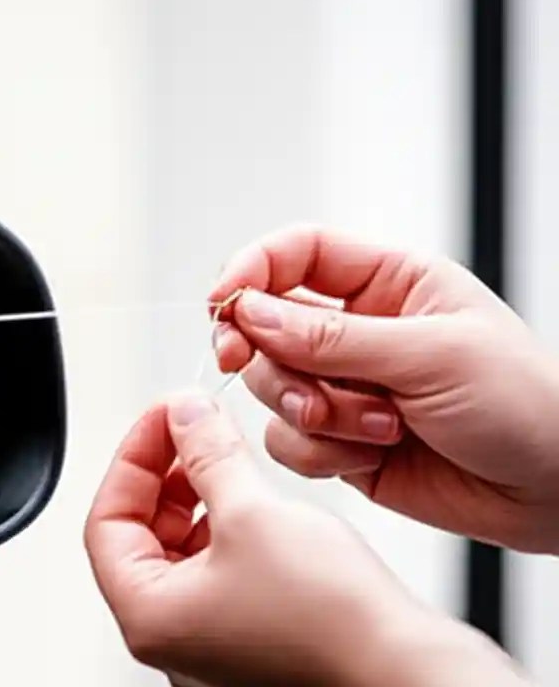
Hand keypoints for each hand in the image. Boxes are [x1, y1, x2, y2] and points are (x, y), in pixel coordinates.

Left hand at [83, 393, 527, 686]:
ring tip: (224, 455)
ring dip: (197, 496)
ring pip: (179, 550)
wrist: (407, 672)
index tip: (163, 416)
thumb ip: (206, 454)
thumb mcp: (253, 512)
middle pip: (139, 535)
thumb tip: (184, 414)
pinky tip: (252, 498)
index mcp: (148, 617)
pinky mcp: (249, 637)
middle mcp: (170, 638)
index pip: (106, 521)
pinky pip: (215, 570)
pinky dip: (225, 527)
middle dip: (164, 473)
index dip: (133, 457)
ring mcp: (209, 641)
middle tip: (192, 425)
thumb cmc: (334, 622)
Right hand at [210, 226, 558, 553]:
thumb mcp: (431, 355)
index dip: (251, 269)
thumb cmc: (525, 404)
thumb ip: (332, 337)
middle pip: (265, 326)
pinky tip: (374, 453)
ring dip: (312, 411)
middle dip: (267, 356)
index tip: (221, 302)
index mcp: (388, 283)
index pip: (296, 254)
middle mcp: (358, 331)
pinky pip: (288, 441)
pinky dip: (321, 452)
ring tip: (376, 426)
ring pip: (271, 388)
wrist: (558, 490)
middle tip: (245, 364)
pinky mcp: (339, 441)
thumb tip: (250, 313)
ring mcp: (345, 387)